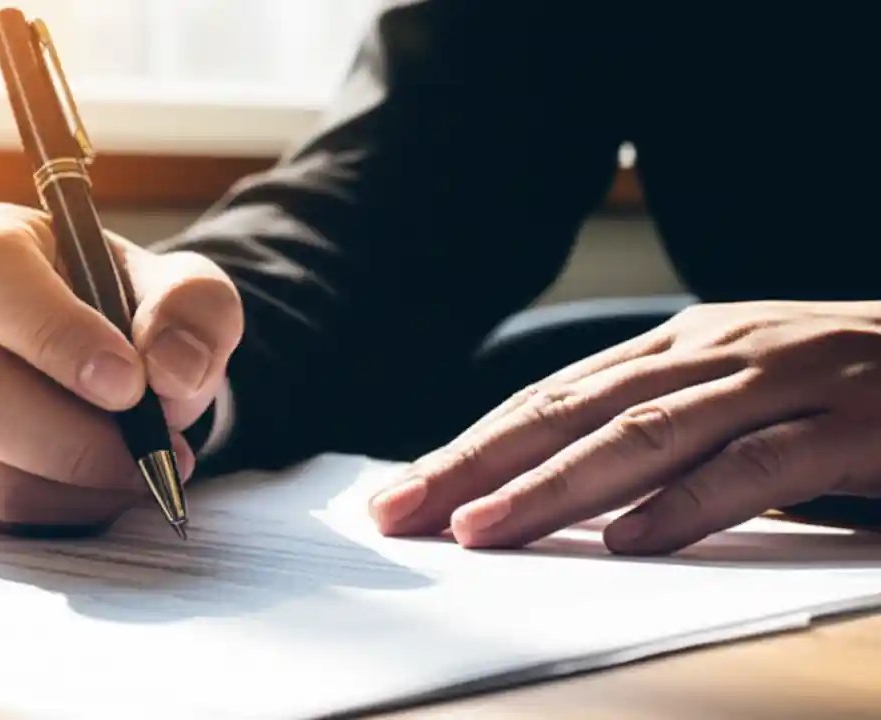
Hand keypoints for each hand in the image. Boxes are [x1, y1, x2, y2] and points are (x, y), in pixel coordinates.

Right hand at [0, 203, 242, 530]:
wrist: (107, 355)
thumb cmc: (130, 308)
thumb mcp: (182, 288)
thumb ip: (193, 308)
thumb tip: (173, 368)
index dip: (55, 336)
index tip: (129, 386)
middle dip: (69, 439)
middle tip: (149, 455)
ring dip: (69, 486)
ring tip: (142, 475)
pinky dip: (54, 512)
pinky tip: (107, 492)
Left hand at [370, 301, 880, 553]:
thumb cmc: (846, 388)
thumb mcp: (735, 393)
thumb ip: (657, 427)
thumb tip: (558, 486)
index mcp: (679, 347)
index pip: (550, 400)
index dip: (470, 447)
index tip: (404, 493)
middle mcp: (713, 354)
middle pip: (571, 413)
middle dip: (477, 466)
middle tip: (403, 512)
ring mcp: (781, 384)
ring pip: (644, 437)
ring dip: (553, 488)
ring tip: (481, 531)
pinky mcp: (850, 428)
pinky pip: (755, 470)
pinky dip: (686, 507)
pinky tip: (627, 544)